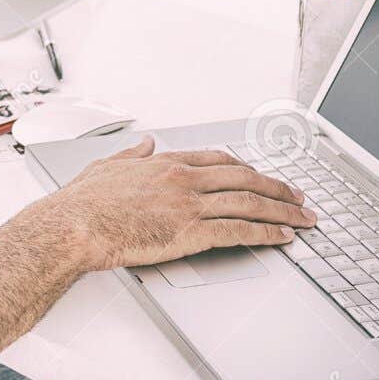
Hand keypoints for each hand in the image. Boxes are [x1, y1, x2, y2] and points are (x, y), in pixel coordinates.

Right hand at [39, 137, 315, 271]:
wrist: (75, 225)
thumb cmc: (83, 202)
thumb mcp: (106, 165)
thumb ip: (131, 153)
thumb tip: (145, 142)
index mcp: (165, 163)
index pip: (218, 160)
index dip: (247, 168)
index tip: (262, 175)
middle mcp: (183, 179)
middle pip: (244, 177)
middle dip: (277, 187)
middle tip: (299, 195)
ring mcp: (188, 204)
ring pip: (249, 202)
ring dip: (282, 209)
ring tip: (304, 217)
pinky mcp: (190, 232)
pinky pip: (238, 230)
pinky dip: (266, 232)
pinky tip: (282, 236)